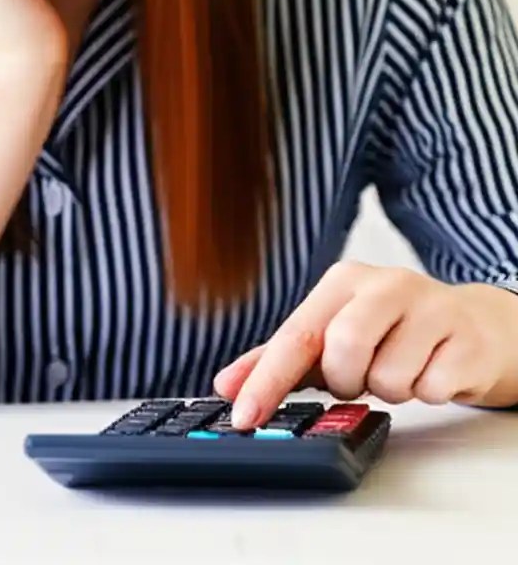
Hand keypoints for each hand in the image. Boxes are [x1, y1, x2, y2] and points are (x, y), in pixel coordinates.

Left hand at [214, 262, 517, 428]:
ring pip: (389, 377)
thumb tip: (225, 384)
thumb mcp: (328, 336)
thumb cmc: (389, 332)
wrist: (472, 327)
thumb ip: (274, 359)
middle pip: (344, 352)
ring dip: (389, 389)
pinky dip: (426, 392)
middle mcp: (387, 284)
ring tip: (398, 370)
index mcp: (342, 282)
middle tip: (358, 376)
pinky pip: (433, 388)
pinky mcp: (468, 338)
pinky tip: (430, 371)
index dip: (267, 380)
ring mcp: (433, 307)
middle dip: (346, 381)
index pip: (295, 336)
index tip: (244, 416)